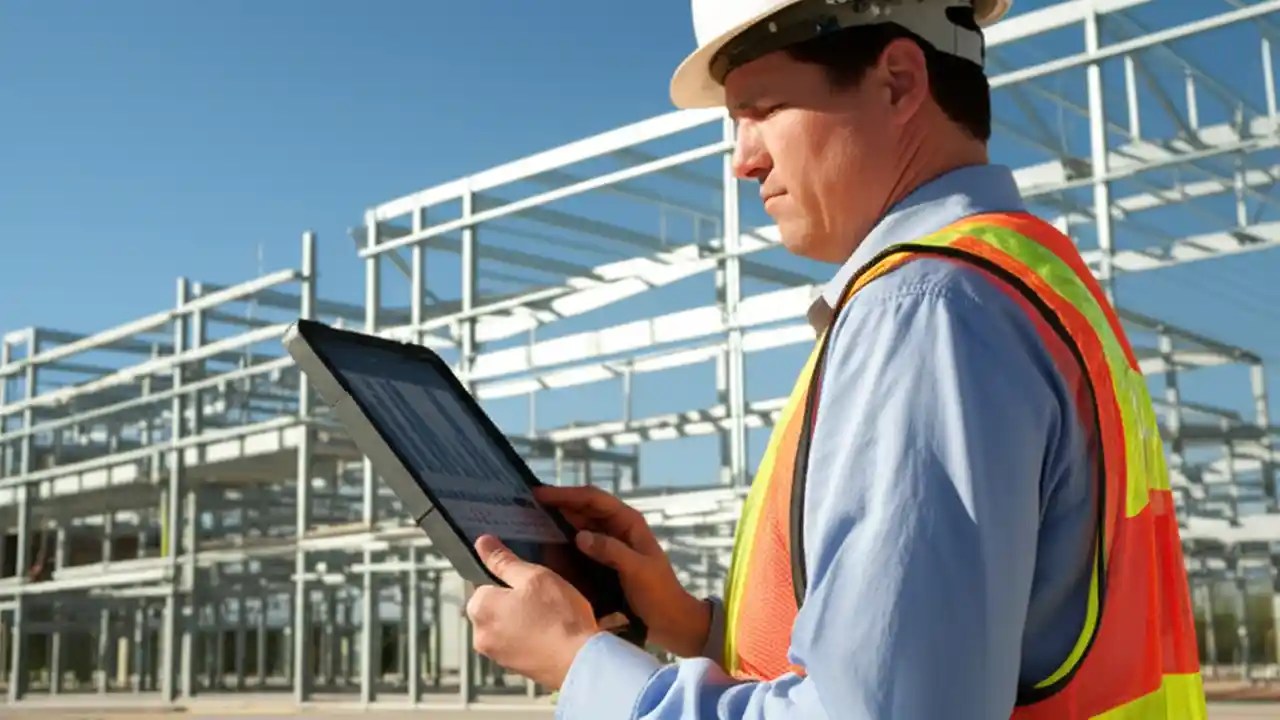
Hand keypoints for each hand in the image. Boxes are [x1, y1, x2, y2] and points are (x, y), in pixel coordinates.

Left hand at [466, 534, 599, 689]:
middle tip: (543, 598)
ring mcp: (496, 655)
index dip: (509, 579)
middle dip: (515, 600)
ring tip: (550, 617)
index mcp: (479, 608)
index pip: (484, 582)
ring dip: (523, 619)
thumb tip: (482, 543)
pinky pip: (518, 644)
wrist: (580, 661)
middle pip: (495, 605)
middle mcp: (480, 634)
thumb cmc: (558, 617)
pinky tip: (551, 634)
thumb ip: (504, 560)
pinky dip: (531, 638)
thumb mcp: (534, 576)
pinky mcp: (513, 668)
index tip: (529, 582)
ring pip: (507, 625)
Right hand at [534, 485, 711, 657]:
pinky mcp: (604, 558)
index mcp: (629, 522)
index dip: (566, 495)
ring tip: (530, 518)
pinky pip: (580, 542)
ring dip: (558, 519)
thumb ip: (611, 551)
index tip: (540, 495)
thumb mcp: (638, 571)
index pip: (593, 499)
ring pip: (579, 523)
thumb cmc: (659, 593)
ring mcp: (610, 542)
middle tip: (527, 504)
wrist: (671, 619)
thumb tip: (580, 536)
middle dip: (558, 503)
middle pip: (583, 508)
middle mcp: (618, 527)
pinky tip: (545, 542)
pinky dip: (563, 539)